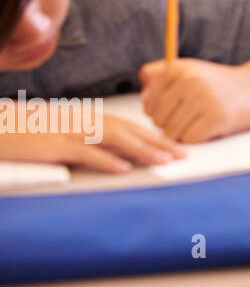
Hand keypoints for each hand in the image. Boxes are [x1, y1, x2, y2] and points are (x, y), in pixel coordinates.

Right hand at [0, 106, 183, 172]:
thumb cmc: (29, 131)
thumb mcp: (64, 131)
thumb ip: (89, 138)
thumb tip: (115, 152)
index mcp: (88, 118)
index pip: (129, 127)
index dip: (154, 136)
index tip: (177, 145)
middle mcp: (83, 122)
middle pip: (128, 132)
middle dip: (158, 143)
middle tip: (183, 154)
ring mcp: (68, 133)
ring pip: (113, 140)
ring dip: (141, 150)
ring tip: (164, 161)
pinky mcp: (52, 146)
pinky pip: (83, 153)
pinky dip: (104, 160)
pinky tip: (123, 168)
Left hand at [139, 58, 249, 142]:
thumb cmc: (221, 84)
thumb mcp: (191, 70)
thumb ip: (161, 75)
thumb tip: (143, 90)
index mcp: (178, 68)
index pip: (149, 104)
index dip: (162, 112)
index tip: (181, 108)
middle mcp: (188, 80)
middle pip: (158, 120)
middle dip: (173, 124)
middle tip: (195, 116)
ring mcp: (203, 98)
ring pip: (171, 132)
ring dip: (185, 133)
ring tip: (203, 120)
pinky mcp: (216, 116)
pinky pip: (190, 139)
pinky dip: (199, 138)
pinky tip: (212, 126)